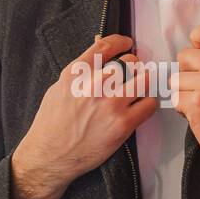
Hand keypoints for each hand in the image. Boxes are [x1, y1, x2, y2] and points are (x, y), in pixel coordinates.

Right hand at [11, 33, 157, 198]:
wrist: (50, 156)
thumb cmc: (51, 124)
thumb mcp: (58, 88)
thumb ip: (79, 70)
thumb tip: (97, 52)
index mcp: (77, 73)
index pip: (107, 45)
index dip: (122, 42)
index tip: (128, 44)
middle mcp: (95, 84)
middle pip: (130, 62)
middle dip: (134, 66)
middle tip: (133, 73)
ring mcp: (111, 104)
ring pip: (144, 79)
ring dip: (144, 82)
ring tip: (139, 89)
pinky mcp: (123, 124)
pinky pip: (149, 104)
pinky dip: (148, 103)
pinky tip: (140, 107)